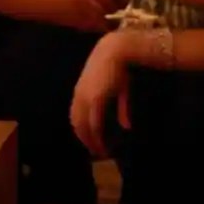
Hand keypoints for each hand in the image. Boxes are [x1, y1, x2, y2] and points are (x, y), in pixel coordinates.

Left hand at [70, 32, 134, 157]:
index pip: (76, 116)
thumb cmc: (118, 66)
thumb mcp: (120, 90)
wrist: (117, 51)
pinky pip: (94, 123)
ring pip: (84, 126)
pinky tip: (102, 145)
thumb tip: (127, 126)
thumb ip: (121, 108)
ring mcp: (86, 98)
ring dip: (91, 141)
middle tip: (95, 151)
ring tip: (100, 152)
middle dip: (85, 139)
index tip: (90, 142)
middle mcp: (79, 96)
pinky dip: (97, 136)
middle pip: (77, 123)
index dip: (82, 130)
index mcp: (80, 92)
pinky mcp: (95, 99)